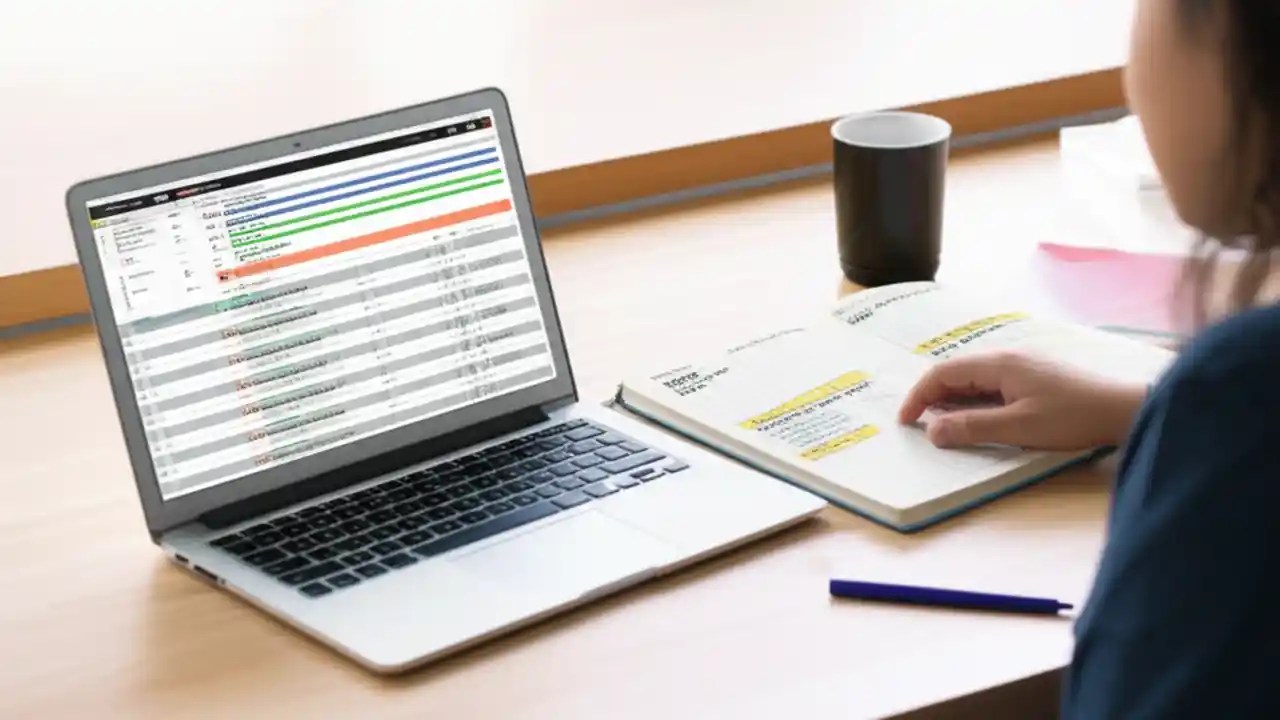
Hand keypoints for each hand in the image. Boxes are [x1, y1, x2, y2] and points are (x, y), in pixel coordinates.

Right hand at [898, 352, 1146, 450]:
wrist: (1123, 409)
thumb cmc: (1073, 417)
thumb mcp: (1019, 428)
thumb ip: (972, 428)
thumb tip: (933, 431)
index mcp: (999, 364)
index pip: (943, 373)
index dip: (918, 396)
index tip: (906, 421)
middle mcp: (1007, 357)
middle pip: (956, 372)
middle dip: (932, 397)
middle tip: (920, 425)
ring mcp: (1022, 365)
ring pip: (974, 379)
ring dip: (954, 400)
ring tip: (944, 426)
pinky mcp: (1035, 377)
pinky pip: (992, 385)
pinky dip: (974, 401)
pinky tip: (978, 419)